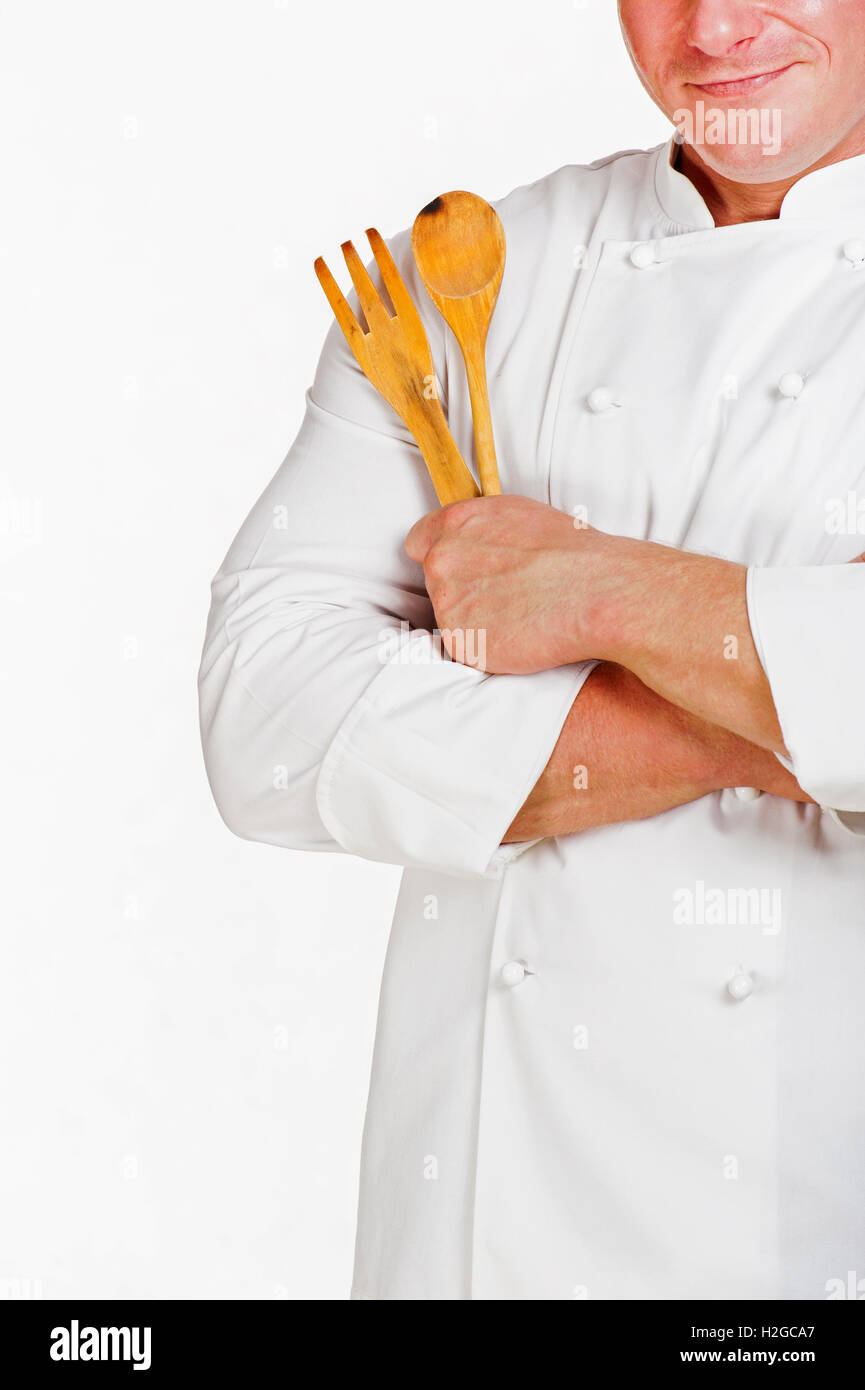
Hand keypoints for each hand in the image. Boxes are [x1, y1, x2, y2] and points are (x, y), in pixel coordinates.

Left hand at [405, 495, 623, 673]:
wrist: (597, 593)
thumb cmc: (573, 553)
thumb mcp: (519, 515)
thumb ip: (480, 528)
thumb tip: (471, 540)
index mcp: (455, 523)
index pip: (418, 542)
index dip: (440, 556)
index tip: (461, 568)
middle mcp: (443, 561)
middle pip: (435, 582)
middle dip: (463, 590)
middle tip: (507, 595)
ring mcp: (448, 603)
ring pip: (452, 617)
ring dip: (476, 620)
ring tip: (521, 614)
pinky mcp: (461, 643)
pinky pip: (467, 649)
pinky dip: (488, 648)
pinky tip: (520, 635)